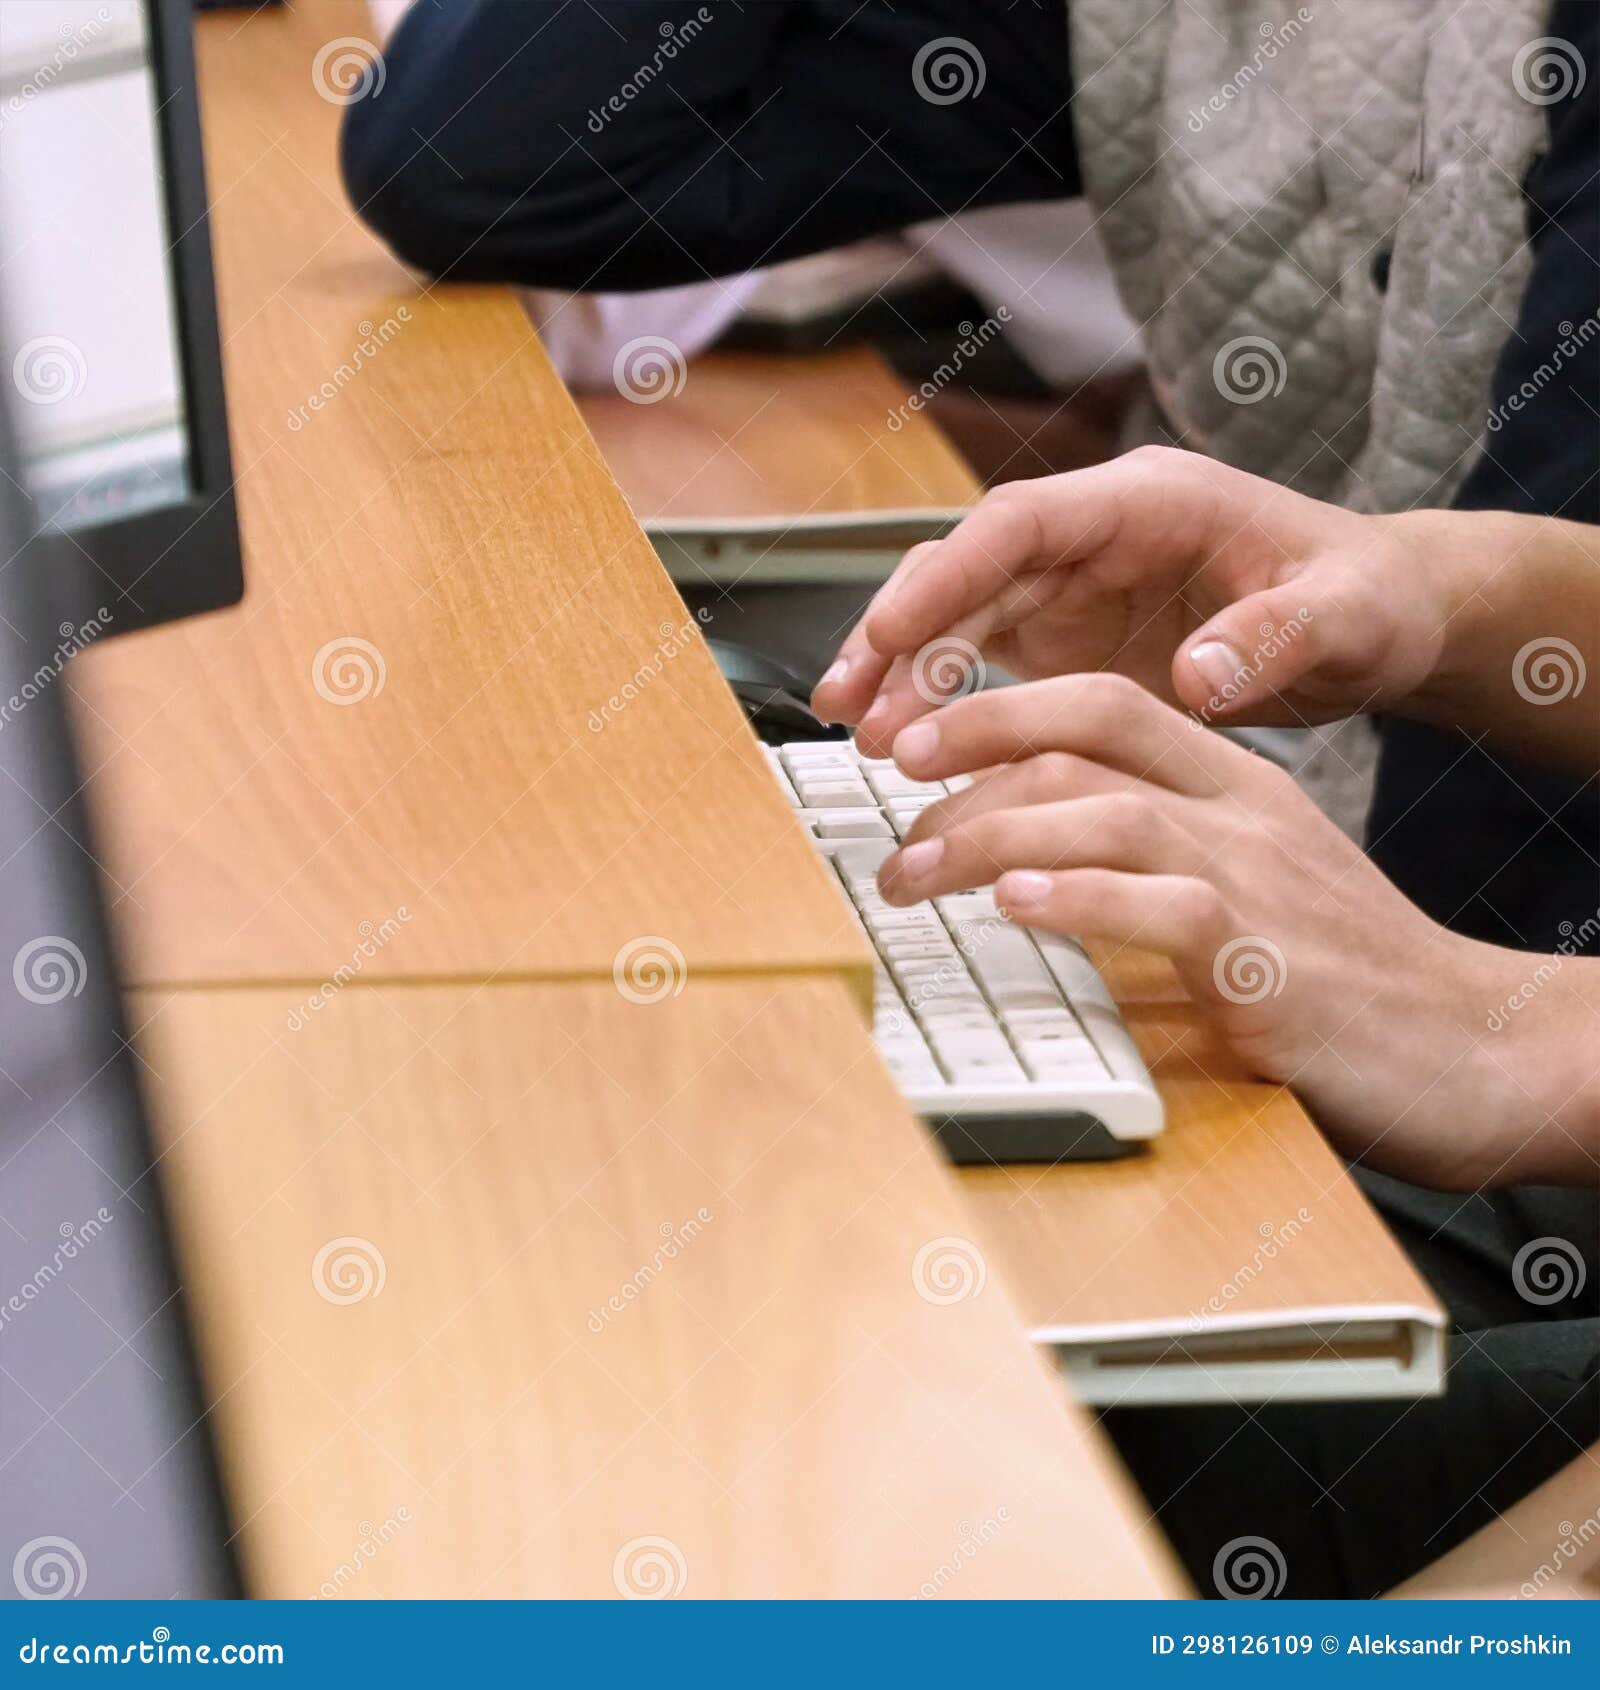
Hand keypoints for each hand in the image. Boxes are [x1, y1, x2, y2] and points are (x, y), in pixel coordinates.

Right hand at [813, 446, 1452, 757]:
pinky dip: (942, 695)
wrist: (1377, 618)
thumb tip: (1196, 675)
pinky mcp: (1073, 634)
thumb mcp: (1344, 617)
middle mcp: (1096, 533)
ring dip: (903, 666)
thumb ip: (1276, 638)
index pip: (1020, 524)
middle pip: (968, 567)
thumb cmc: (1365, 600)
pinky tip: (905, 741)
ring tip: (852, 728)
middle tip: (845, 698)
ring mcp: (1077, 583)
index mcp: (1149, 502)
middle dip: (898, 626)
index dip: (947, 575)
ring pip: (962, 613)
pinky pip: (985, 657)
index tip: (888, 633)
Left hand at [873, 673, 1586, 1189]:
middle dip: (965, 761)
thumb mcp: (1252, 887)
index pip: (1101, 705)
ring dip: (984, 840)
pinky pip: (1158, 905)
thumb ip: (1153, 860)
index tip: (913, 746)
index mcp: (1234, 784)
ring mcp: (1254, 879)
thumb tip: (1024, 871)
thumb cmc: (1347, 975)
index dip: (994, 711)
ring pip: (1099, 812)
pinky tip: (1012, 909)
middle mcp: (1239, 811)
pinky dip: (1075, 901)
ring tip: (910, 874)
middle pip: (1083, 738)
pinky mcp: (1264, 958)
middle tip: (888, 812)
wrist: (1474, 1044)